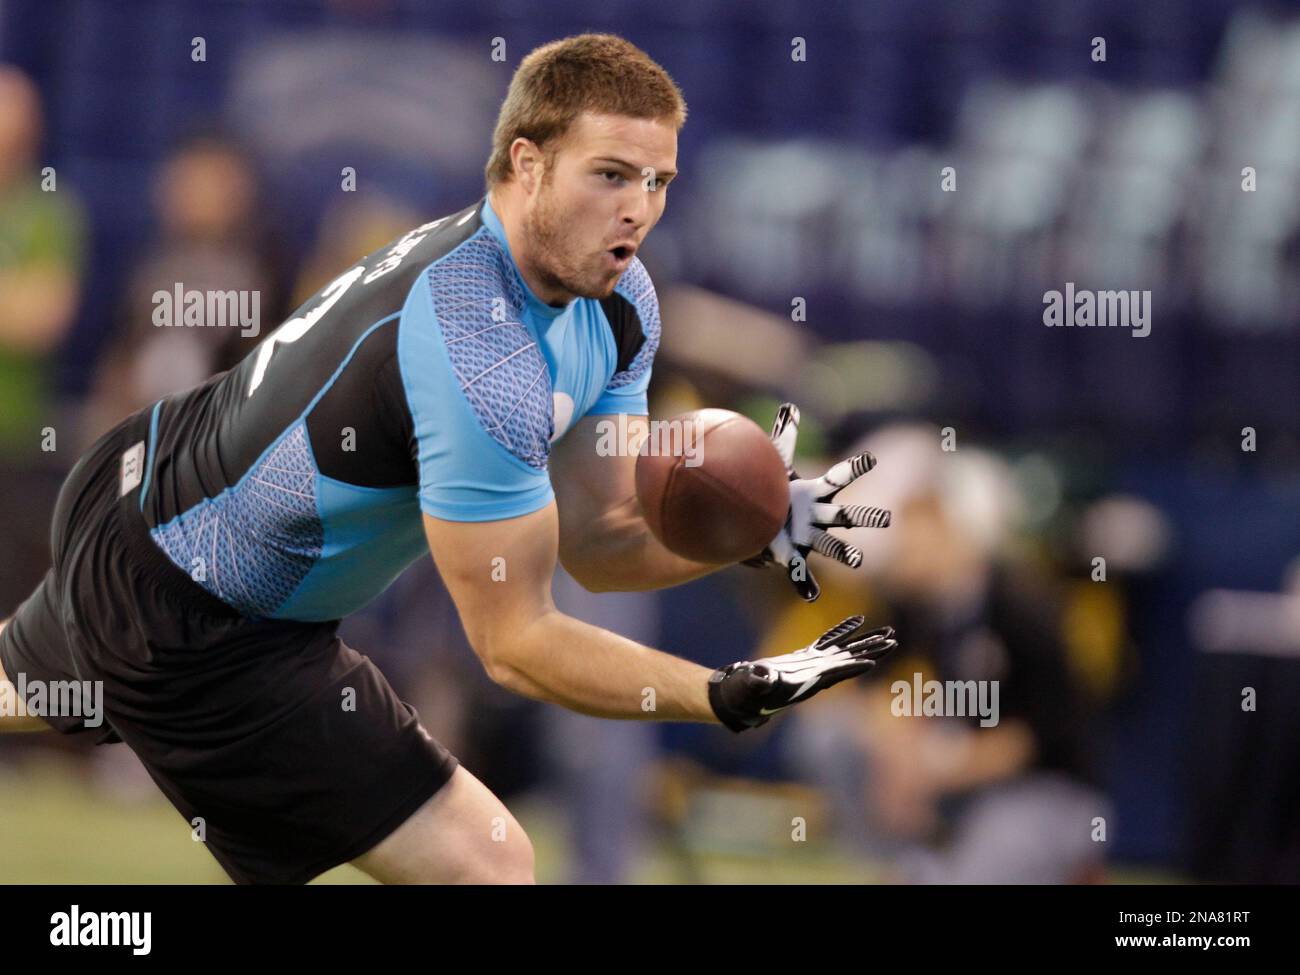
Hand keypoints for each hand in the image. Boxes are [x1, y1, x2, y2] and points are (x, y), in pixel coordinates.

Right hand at [708, 615, 896, 731]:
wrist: (741, 696)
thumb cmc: (746, 693)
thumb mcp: (751, 686)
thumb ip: (758, 680)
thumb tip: (763, 676)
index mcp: (807, 682)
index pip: (836, 673)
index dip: (853, 667)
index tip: (873, 662)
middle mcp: (816, 675)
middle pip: (850, 661)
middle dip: (871, 651)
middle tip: (894, 640)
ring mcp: (813, 666)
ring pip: (845, 651)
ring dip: (865, 641)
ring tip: (888, 632)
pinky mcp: (806, 658)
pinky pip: (829, 641)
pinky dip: (843, 631)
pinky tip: (857, 621)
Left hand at [743, 403, 889, 600]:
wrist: (764, 522)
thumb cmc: (774, 493)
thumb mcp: (777, 466)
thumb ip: (783, 438)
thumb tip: (789, 408)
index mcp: (816, 495)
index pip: (839, 479)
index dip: (854, 468)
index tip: (870, 459)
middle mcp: (819, 518)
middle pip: (848, 516)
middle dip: (867, 516)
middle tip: (887, 517)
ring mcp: (809, 539)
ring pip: (833, 547)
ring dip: (847, 553)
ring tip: (860, 561)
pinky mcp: (793, 557)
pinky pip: (801, 575)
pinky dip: (806, 585)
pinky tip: (810, 596)